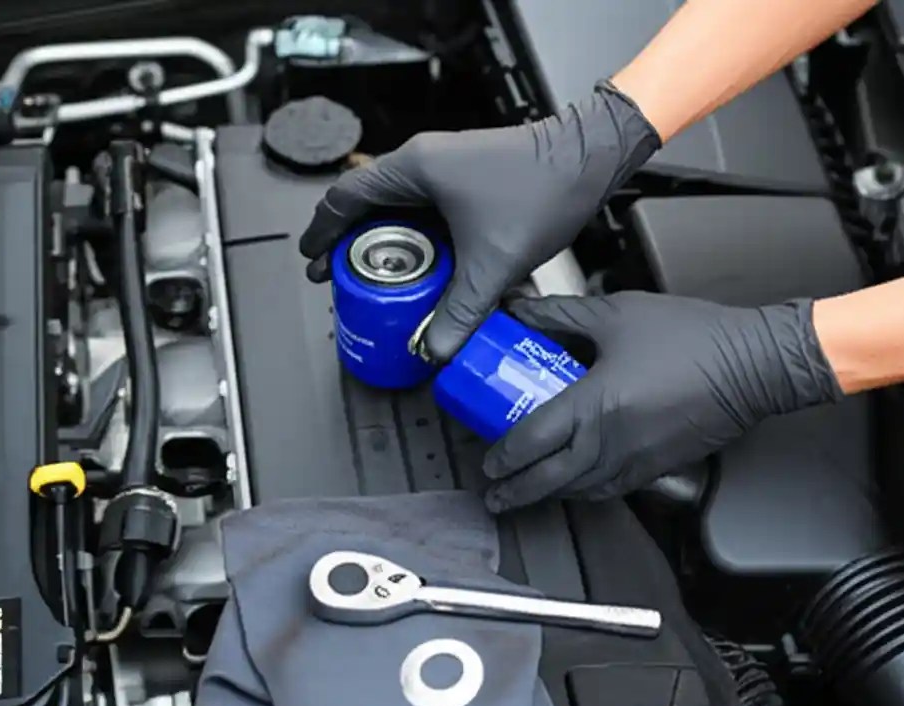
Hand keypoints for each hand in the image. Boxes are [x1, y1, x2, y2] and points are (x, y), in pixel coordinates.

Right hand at [298, 81, 660, 361]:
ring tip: (386, 281)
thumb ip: (461, 311)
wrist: (589, 159)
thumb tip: (434, 348)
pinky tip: (431, 268)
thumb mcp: (494, 262)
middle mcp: (425, 160)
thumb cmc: (543, 190)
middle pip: (370, 204)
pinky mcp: (470, 176)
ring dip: (391, 242)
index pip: (345, 198)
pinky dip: (422, 237)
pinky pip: (430, 207)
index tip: (314, 261)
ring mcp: (448, 165)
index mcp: (414, 169)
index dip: (323, 232)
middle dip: (355, 245)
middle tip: (345, 279)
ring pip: (402, 207)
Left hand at [481, 292, 841, 511]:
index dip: (503, 457)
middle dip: (517, 491)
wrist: (752, 365)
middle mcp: (611, 442)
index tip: (487, 463)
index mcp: (594, 405)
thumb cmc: (694, 339)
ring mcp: (637, 460)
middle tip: (496, 495)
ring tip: (530, 494)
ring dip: (550, 495)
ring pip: (581, 490)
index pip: (532, 441)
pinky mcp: (660, 466)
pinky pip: (612, 489)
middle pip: (550, 479)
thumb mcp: (618, 314)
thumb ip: (562, 315)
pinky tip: (581, 485)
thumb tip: (523, 310)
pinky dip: (588, 491)